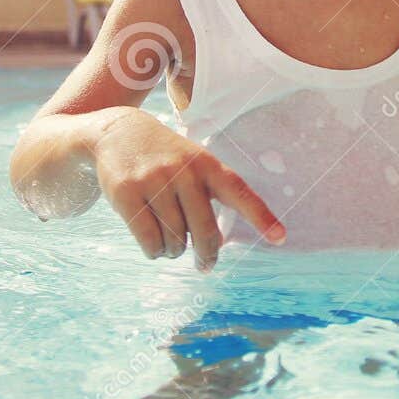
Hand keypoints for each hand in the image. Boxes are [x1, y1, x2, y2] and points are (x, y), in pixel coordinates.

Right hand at [91, 109, 284, 269]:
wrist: (118, 132)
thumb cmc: (165, 157)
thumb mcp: (194, 163)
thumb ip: (210, 197)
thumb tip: (217, 244)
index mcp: (207, 164)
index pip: (240, 193)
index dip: (261, 217)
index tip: (280, 238)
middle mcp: (184, 172)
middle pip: (205, 231)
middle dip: (207, 255)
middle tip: (205, 265)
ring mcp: (154, 182)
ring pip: (175, 240)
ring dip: (175, 251)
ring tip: (171, 243)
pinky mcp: (127, 194)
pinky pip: (149, 241)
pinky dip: (155, 252)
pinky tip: (155, 247)